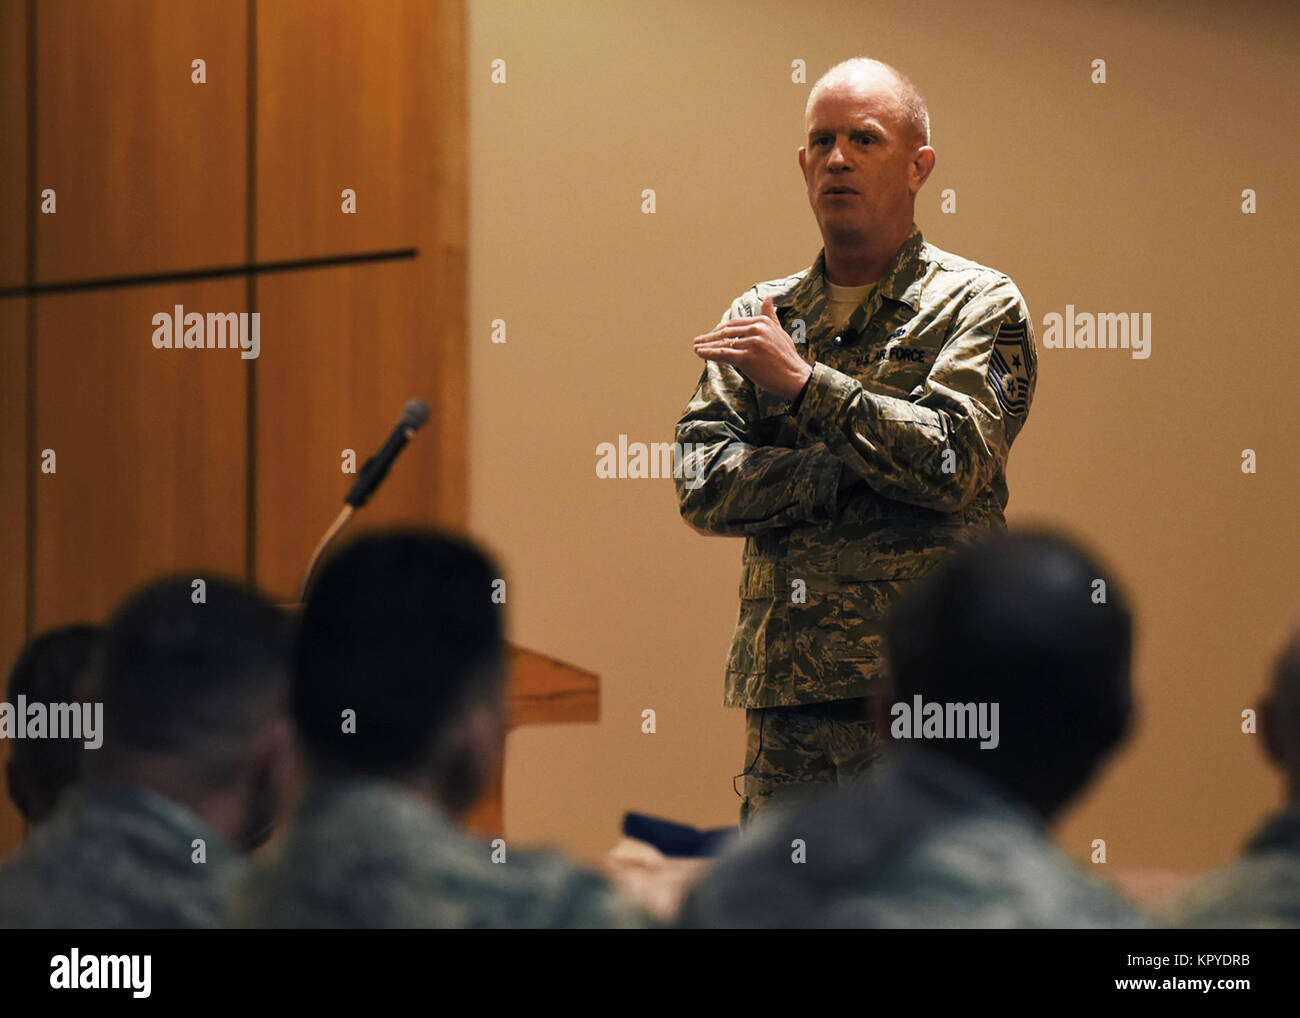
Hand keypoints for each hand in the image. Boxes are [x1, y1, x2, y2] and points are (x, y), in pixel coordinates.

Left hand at [693, 296, 812, 400]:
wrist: (796, 377)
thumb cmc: (787, 358)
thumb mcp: (780, 332)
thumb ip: (770, 316)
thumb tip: (768, 297)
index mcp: (763, 322)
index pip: (735, 324)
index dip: (720, 329)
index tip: (711, 335)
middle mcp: (757, 329)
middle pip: (726, 332)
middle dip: (710, 336)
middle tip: (698, 341)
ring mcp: (752, 343)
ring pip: (723, 343)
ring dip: (707, 345)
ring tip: (696, 348)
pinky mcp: (748, 357)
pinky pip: (724, 354)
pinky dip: (710, 354)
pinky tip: (700, 354)